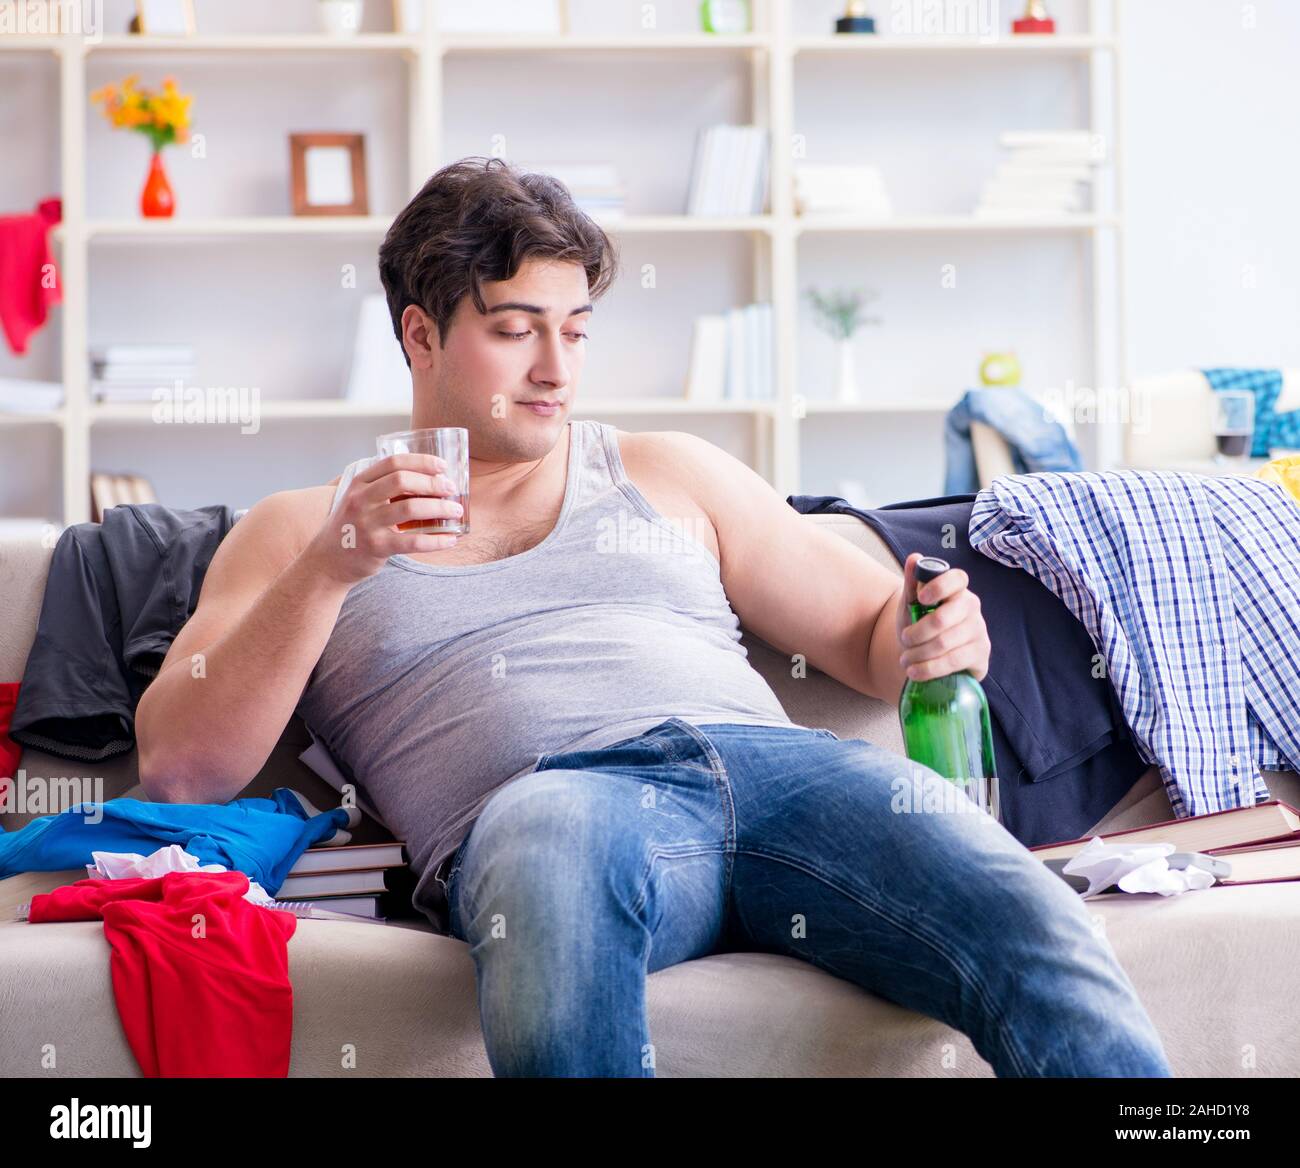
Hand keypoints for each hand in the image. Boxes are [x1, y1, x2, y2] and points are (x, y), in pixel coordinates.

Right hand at [302, 452, 463, 587]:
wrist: (328, 561)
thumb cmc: (352, 527)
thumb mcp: (359, 499)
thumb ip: (383, 487)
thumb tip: (427, 478)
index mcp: (359, 483)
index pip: (393, 462)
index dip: (421, 461)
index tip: (442, 466)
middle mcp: (361, 500)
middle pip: (402, 480)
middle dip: (433, 482)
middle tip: (451, 489)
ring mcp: (367, 523)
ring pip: (410, 508)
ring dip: (440, 508)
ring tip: (456, 511)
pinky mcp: (376, 547)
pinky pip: (412, 541)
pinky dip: (436, 541)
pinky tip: (451, 539)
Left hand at [895, 552, 990, 682]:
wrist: (928, 656)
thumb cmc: (920, 624)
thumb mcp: (911, 604)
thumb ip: (912, 582)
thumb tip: (914, 558)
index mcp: (957, 590)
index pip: (957, 578)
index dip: (939, 587)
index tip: (921, 599)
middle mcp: (972, 607)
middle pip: (944, 618)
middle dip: (917, 633)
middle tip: (904, 640)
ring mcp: (979, 631)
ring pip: (945, 643)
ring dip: (919, 654)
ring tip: (905, 660)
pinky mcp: (981, 655)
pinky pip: (953, 662)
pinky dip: (929, 668)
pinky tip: (915, 672)